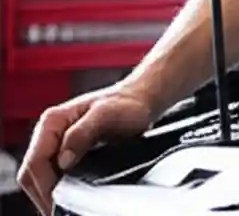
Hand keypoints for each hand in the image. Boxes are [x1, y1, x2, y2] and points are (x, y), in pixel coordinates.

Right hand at [18, 84, 156, 214]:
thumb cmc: (127, 104)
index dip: (45, 185)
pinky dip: (57, 188)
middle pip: (32, 173)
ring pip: (39, 176)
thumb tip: (63, 160)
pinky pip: (52, 175)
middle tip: (59, 209)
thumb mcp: (107, 115)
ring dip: (48, 192)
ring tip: (63, 206)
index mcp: (52, 121)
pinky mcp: (65, 152)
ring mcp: (56, 143)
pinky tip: (69, 196)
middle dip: (43, 194)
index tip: (58, 200)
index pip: (35, 162)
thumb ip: (82, 134)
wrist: (140, 100)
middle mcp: (49, 133)